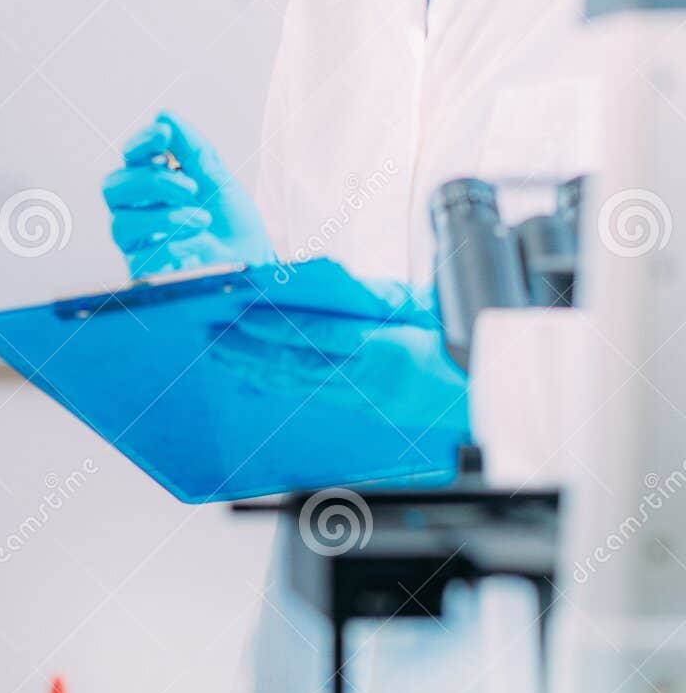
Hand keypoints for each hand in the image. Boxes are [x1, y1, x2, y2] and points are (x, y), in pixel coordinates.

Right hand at [101, 111, 272, 275]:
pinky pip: (140, 255)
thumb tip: (164, 115)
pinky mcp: (144, 273)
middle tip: (190, 187)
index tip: (163, 134)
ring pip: (120, 221)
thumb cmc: (233, 223)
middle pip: (113, 187)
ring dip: (164, 215)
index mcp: (152, 185)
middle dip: (151, 181)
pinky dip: (171, 242)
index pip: (130, 159)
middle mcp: (137, 212)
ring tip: (202, 218)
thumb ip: (191, 150)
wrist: (252, 263)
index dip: (141, 144)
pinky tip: (197, 240)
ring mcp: (138, 243)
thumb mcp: (218, 179)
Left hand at [208, 283, 466, 430]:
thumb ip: (375, 296)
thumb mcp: (419, 306)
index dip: (277, 327)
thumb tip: (335, 285)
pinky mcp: (354, 406)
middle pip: (296, 363)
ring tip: (222, 354)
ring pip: (296, 383)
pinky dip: (276, 385)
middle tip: (215, 337)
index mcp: (385, 347)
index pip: (319, 335)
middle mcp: (366, 377)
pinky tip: (251, 377)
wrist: (477, 390)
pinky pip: (306, 394)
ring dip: (255, 368)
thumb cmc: (449, 338)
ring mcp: (359, 396)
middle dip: (251, 350)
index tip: (244, 315)